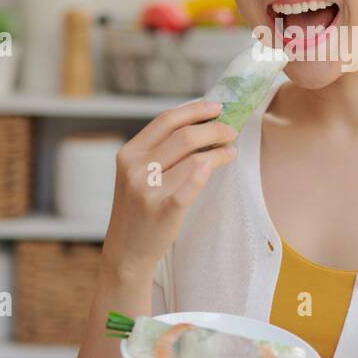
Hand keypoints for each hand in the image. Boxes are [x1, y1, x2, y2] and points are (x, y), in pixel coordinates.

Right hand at [102, 99, 238, 278]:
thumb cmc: (139, 208)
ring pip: (194, 158)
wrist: (127, 250)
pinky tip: (224, 161)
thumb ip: (160, 150)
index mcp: (129, 153)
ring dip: (219, 151)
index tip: (217, 107)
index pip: (166, 120)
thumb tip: (200, 123)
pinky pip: (193, 183)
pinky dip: (210, 167)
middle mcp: (135, 169)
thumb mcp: (138, 174)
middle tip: (231, 131)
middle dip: (214, 129)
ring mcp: (148, 190)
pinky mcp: (164, 210)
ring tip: (229, 151)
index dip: (195, 110)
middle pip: (184, 136)